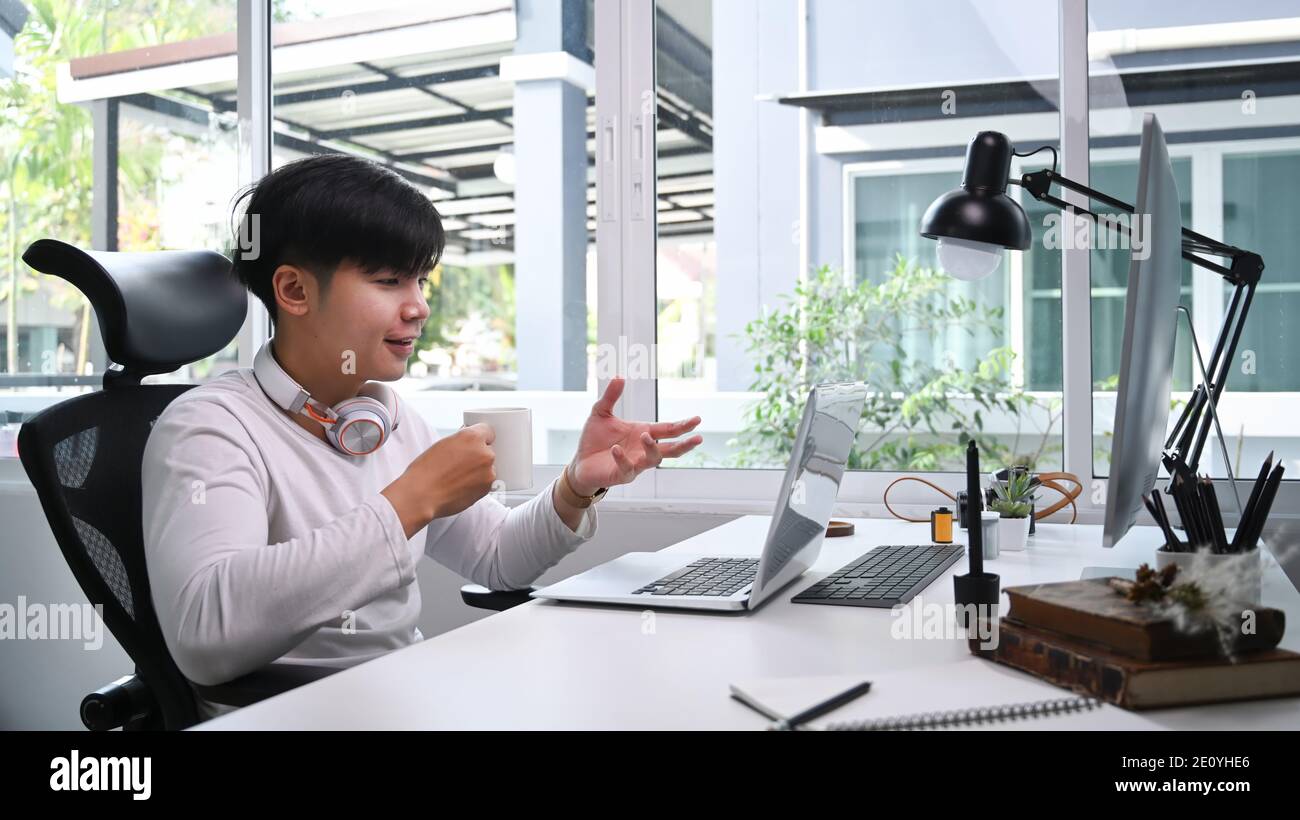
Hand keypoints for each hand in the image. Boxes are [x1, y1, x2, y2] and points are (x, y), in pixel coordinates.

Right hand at [401, 423, 497, 518]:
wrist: (422, 495)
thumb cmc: (426, 471)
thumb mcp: (442, 445)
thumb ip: (461, 440)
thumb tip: (468, 442)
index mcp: (472, 437)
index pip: (487, 431)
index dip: (479, 438)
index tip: (475, 442)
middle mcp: (484, 453)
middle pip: (488, 450)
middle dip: (477, 455)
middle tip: (459, 463)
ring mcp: (488, 472)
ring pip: (487, 467)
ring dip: (478, 471)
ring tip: (457, 477)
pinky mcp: (487, 488)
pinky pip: (485, 481)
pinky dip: (477, 483)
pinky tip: (460, 485)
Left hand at [568, 377, 702, 494]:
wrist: (580, 462)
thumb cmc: (594, 439)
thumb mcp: (601, 413)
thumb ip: (611, 396)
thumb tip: (619, 376)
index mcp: (643, 433)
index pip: (668, 429)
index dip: (683, 425)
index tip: (697, 419)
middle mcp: (643, 450)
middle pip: (670, 449)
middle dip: (684, 444)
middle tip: (698, 438)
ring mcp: (635, 464)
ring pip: (653, 460)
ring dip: (652, 448)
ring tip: (645, 436)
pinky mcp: (622, 475)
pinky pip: (627, 468)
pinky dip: (622, 458)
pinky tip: (616, 449)